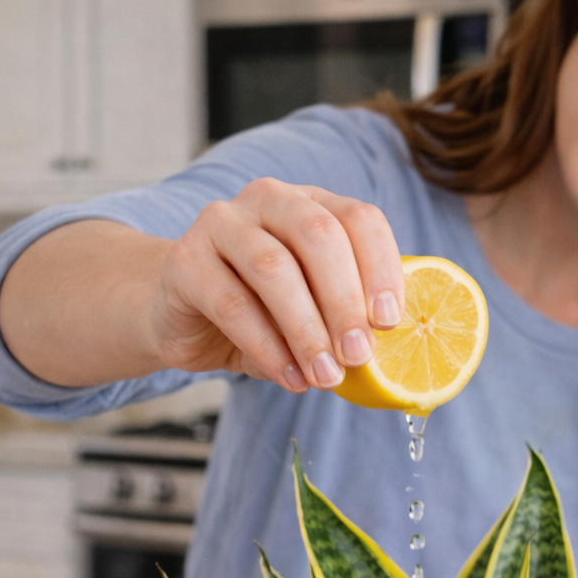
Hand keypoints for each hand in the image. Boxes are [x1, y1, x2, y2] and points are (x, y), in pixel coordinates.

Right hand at [151, 179, 406, 392]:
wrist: (188, 320)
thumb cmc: (265, 313)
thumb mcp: (314, 311)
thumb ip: (348, 319)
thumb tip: (392, 356)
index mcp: (312, 203)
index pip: (359, 218)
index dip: (380, 268)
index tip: (389, 323)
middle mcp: (268, 199)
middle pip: (317, 235)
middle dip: (344, 301)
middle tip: (360, 357)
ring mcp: (222, 223)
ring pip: (273, 268)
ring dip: (306, 330)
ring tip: (325, 377)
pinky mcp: (184, 260)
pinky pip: (231, 303)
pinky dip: (267, 347)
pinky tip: (289, 377)